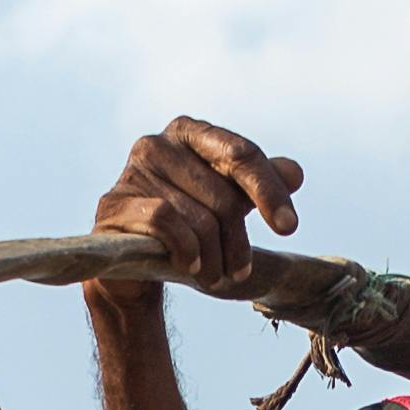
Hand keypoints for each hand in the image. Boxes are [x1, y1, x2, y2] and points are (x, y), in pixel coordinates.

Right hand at [93, 114, 304, 293]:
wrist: (134, 264)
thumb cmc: (187, 226)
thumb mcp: (229, 203)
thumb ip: (259, 184)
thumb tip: (294, 173)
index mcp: (189, 133)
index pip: (241, 155)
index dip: (269, 191)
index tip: (288, 227)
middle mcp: (157, 144)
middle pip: (224, 197)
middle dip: (238, 242)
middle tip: (240, 271)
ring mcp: (132, 172)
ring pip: (199, 219)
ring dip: (214, 259)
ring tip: (214, 276)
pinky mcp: (115, 204)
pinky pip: (168, 224)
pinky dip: (187, 250)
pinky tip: (190, 266)